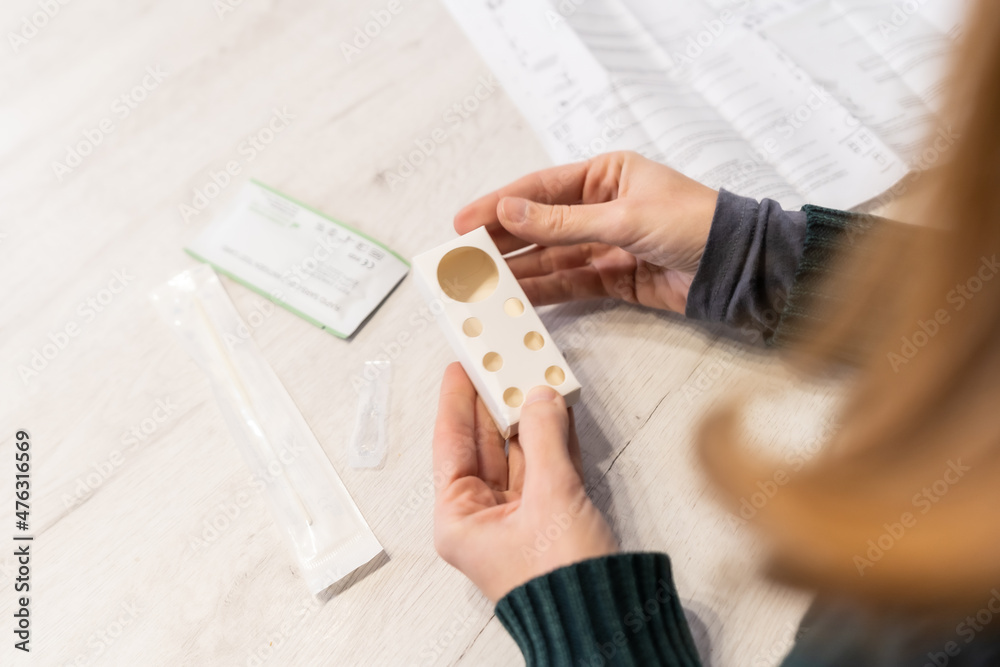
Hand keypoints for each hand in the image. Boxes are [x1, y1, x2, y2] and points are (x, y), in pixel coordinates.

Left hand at [433, 363, 617, 601]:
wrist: (607, 619)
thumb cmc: (562, 582)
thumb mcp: (551, 498)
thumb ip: (544, 439)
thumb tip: (540, 397)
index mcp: (460, 520)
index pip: (452, 446)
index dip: (457, 403)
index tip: (459, 369)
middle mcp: (483, 517)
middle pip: (485, 445)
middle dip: (495, 404)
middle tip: (500, 364)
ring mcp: (518, 516)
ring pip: (518, 452)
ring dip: (527, 416)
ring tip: (530, 376)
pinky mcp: (550, 516)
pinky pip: (545, 466)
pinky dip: (552, 438)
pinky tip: (556, 407)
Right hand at [454, 151, 718, 312]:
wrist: (740, 269)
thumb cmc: (694, 223)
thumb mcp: (624, 217)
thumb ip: (563, 222)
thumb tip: (509, 212)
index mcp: (605, 175)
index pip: (540, 189)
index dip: (499, 205)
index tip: (464, 222)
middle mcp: (601, 207)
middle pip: (540, 225)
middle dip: (503, 241)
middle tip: (464, 258)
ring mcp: (606, 244)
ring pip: (552, 257)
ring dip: (519, 270)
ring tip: (481, 282)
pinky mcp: (615, 278)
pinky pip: (571, 283)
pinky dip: (545, 290)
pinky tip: (517, 296)